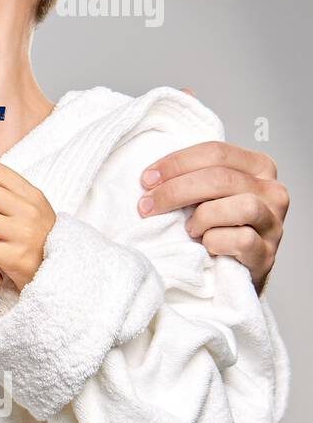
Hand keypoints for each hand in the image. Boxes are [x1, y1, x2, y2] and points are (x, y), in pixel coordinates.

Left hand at [138, 139, 287, 290]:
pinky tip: (206, 245)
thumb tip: (151, 175)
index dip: (177, 163)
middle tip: (147, 205)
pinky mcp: (267, 253)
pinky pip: (243, 240)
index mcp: (257, 166)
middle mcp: (273, 191)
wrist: (226, 270)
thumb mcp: (204, 193)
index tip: (147, 179)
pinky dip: (216, 242)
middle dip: (176, 191)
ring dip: (204, 217)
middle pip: (221, 178)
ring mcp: (274, 223)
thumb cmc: (213, 224)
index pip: (216, 152)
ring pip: (243, 207)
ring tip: (188, 229)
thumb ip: (191, 176)